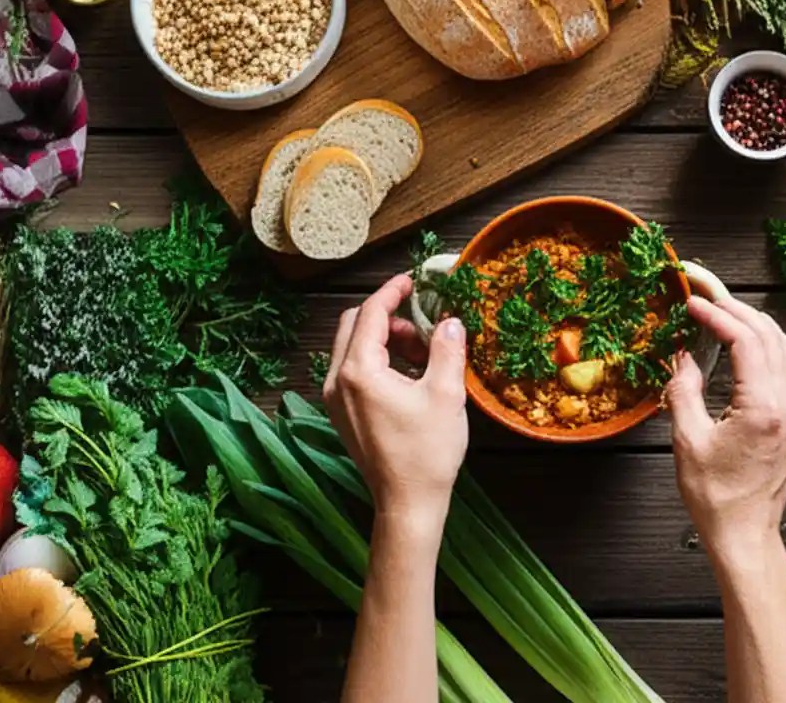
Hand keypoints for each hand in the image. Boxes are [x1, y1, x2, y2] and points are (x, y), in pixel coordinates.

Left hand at [324, 274, 468, 514]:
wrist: (408, 503)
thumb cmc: (427, 452)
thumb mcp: (446, 394)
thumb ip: (446, 349)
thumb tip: (450, 322)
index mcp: (358, 371)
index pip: (369, 313)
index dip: (392, 291)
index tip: (412, 281)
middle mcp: (337, 381)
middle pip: (354, 326)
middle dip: (388, 317)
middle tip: (423, 326)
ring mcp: (335, 400)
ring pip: (353, 349)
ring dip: (385, 340)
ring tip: (423, 356)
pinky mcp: (342, 415)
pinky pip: (354, 372)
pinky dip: (379, 362)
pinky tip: (410, 378)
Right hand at [666, 296, 785, 561]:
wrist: (744, 534)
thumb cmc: (715, 497)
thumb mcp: (688, 441)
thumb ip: (684, 391)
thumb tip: (683, 356)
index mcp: (763, 408)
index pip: (746, 340)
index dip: (717, 314)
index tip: (692, 302)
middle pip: (770, 335)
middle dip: (738, 309)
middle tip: (707, 295)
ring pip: (784, 347)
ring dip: (755, 323)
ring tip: (724, 311)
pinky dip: (766, 344)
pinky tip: (744, 342)